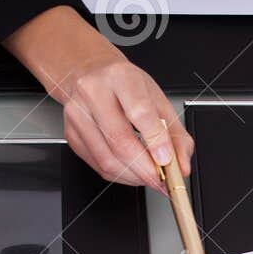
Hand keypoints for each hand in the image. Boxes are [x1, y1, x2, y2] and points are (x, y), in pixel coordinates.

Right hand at [4, 9, 191, 191]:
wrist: (90, 73)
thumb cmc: (125, 85)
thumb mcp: (156, 98)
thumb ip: (175, 133)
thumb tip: (181, 166)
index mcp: (120, 77)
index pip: (139, 111)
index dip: (155, 140)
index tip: (167, 161)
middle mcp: (94, 92)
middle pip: (120, 140)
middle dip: (145, 169)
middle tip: (163, 181)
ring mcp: (78, 114)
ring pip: (107, 159)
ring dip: (134, 177)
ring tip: (150, 178)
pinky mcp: (71, 134)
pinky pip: (98, 165)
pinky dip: (120, 176)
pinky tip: (133, 173)